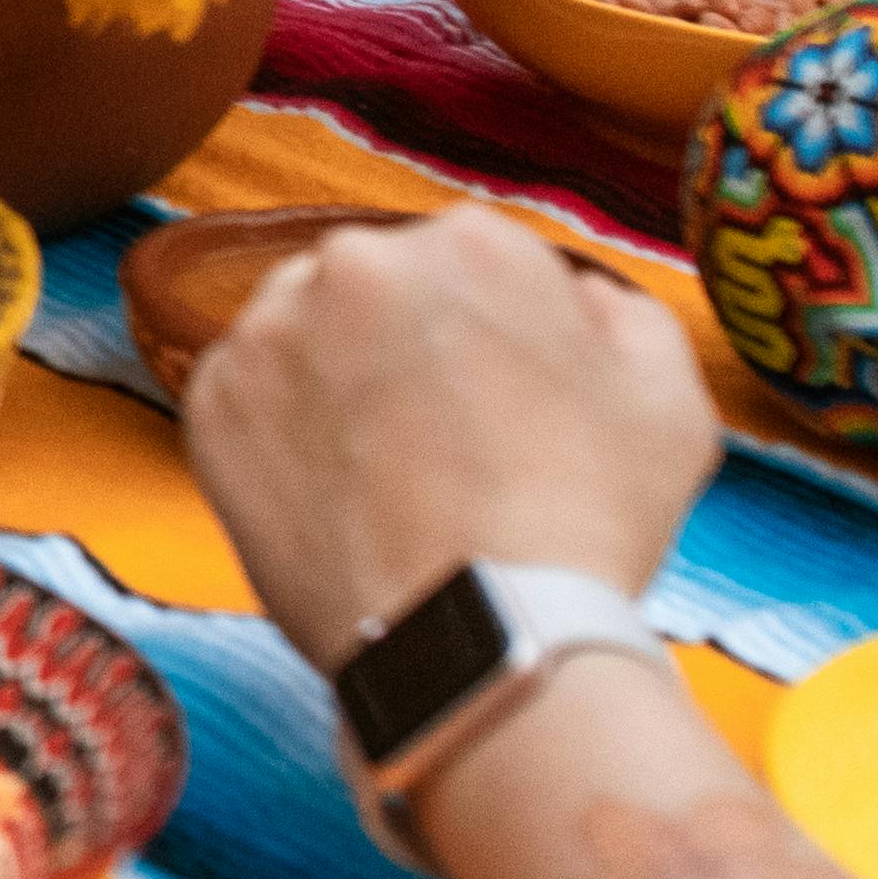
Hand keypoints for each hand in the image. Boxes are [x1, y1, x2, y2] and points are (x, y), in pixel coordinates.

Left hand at [182, 208, 723, 670]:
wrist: (486, 637)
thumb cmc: (589, 525)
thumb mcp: (665, 398)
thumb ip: (619, 313)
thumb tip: (575, 294)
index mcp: (474, 240)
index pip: (472, 266)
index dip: (491, 340)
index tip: (496, 405)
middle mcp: (358, 259)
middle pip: (381, 290)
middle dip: (404, 349)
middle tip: (441, 445)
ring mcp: (272, 329)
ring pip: (305, 336)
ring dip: (336, 382)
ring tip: (387, 477)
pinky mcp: (212, 402)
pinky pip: (247, 400)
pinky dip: (281, 438)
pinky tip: (336, 497)